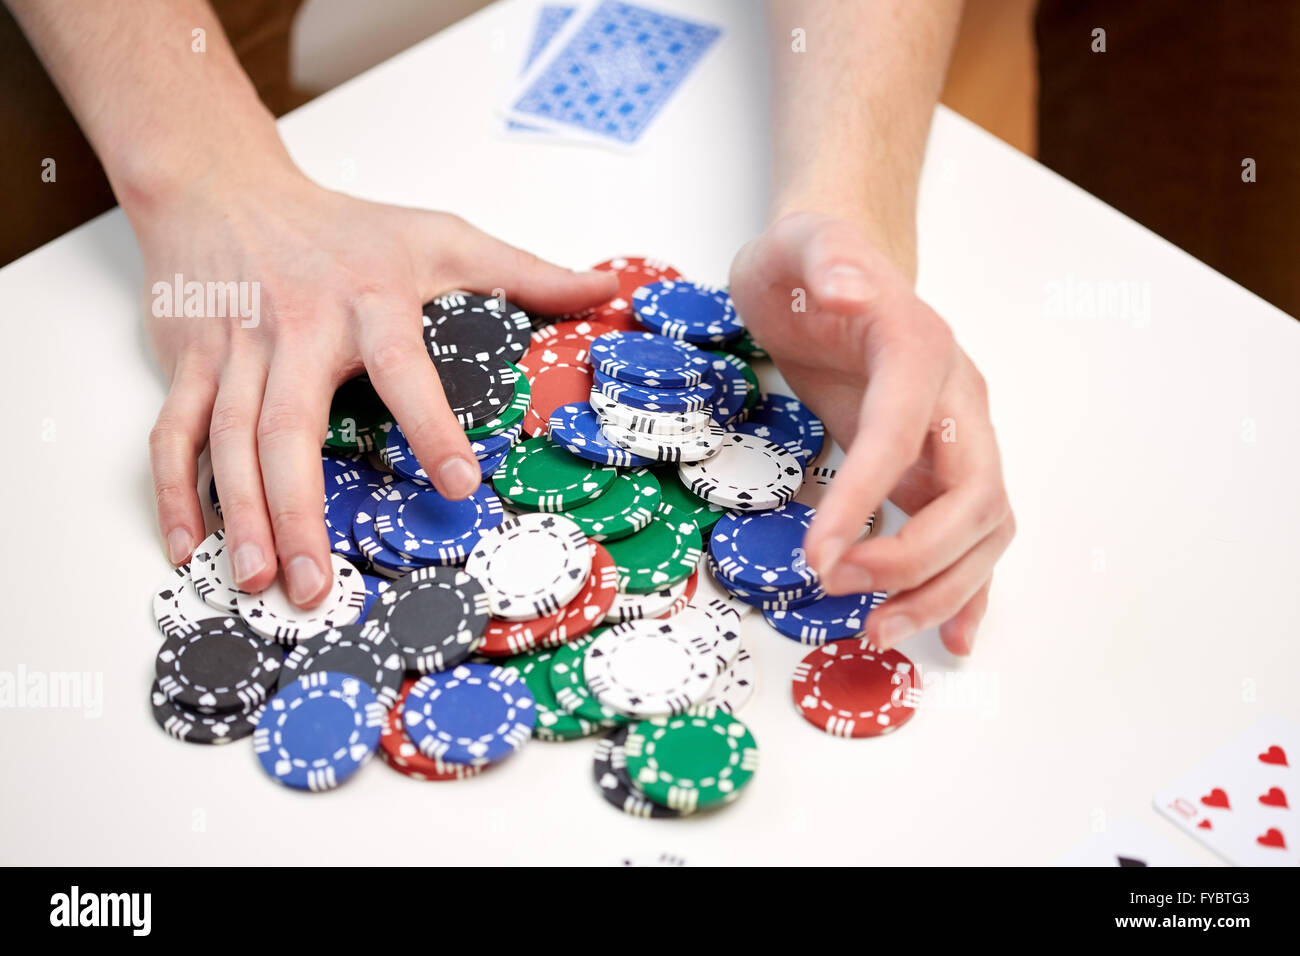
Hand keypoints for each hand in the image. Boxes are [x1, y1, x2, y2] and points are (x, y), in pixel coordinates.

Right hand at [144, 163, 615, 605]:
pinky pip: (172, 433)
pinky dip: (176, 493)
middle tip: (318, 585)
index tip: (460, 485)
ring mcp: (235, 350)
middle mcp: (297, 330)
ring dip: (240, 515)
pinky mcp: (190, 363)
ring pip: (227, 440)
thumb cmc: (344, 225)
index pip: (404, 369)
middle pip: (290, 427)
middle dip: (300, 510)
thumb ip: (525, 271)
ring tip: (259, 580)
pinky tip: (191, 548)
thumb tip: (607, 286)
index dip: (431, 424)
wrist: (224, 186)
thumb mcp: (441, 236)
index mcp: (369, 302)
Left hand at [729, 212, 1013, 654]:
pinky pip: (974, 537)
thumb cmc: (808, 262)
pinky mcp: (939, 467)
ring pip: (983, 531)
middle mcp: (956, 400)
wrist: (833, 267)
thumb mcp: (798, 244)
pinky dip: (967, 590)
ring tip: (877, 630)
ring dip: (940, 590)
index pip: (903, 435)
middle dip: (912, 558)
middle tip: (835, 587)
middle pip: (973, 497)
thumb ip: (824, 260)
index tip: (817, 554)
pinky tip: (951, 636)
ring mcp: (957, 437)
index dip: (864, 498)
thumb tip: (845, 291)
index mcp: (918, 348)